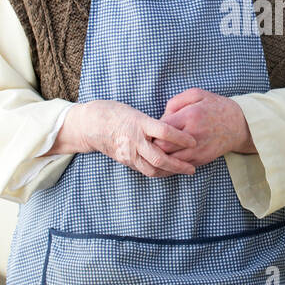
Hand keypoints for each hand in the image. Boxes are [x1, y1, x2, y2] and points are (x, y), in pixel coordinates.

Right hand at [60, 99, 197, 177]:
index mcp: (139, 123)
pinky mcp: (125, 161)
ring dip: (170, 172)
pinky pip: (144, 169)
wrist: (90, 125)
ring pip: (152, 168)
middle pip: (159, 157)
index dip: (180, 137)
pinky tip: (169, 170)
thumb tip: (174, 128)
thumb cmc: (115, 113)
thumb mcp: (135, 111)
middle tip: (192, 168)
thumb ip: (152, 122)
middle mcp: (134, 140)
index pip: (164, 131)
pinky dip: (159, 171)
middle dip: (178, 165)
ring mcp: (128, 153)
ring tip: (184, 171)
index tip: (194, 141)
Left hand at [157, 88, 254, 167]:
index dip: (152, 129)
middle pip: (163, 147)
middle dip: (154, 144)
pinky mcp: (201, 159)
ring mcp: (198, 150)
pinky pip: (180, 166)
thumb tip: (161, 117)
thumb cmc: (216, 107)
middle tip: (152, 140)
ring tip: (158, 149)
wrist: (240, 125)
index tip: (152, 128)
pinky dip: (171, 163)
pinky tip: (169, 156)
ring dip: (161, 156)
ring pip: (170, 160)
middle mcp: (194, 135)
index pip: (161, 128)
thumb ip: (175, 102)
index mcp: (191, 116)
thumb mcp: (197, 94)